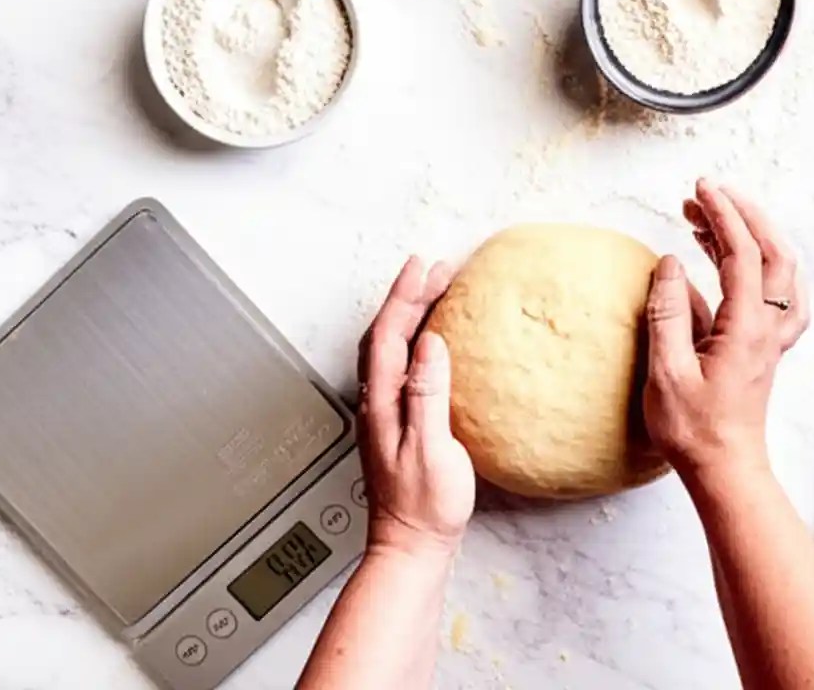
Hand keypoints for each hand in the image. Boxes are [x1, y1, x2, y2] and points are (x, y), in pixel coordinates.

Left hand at [357, 257, 474, 558]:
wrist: (411, 547)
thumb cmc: (423, 507)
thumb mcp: (432, 448)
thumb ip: (429, 393)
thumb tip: (431, 343)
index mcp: (383, 403)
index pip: (390, 335)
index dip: (406, 296)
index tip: (424, 267)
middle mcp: (377, 403)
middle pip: (385, 335)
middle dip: (407, 297)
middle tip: (435, 270)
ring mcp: (385, 413)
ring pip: (390, 349)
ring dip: (409, 316)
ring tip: (434, 293)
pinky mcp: (397, 424)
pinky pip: (401, 367)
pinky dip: (413, 342)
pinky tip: (432, 343)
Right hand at [643, 179, 809, 476]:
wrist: (724, 468)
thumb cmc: (694, 430)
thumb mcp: (667, 372)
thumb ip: (668, 314)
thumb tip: (670, 264)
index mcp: (747, 328)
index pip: (743, 254)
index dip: (722, 215)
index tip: (701, 189)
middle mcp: (768, 328)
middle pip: (772, 252)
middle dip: (741, 214)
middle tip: (706, 194)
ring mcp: (772, 338)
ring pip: (780, 271)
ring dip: (751, 236)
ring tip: (708, 220)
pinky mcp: (765, 348)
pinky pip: (781, 294)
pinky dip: (764, 266)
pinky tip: (740, 264)